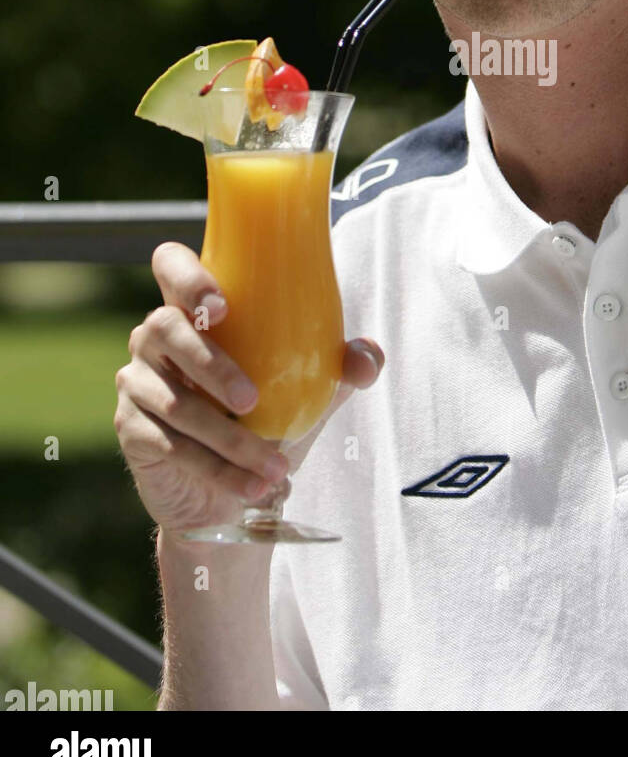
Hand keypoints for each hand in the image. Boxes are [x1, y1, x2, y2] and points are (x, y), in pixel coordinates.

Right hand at [114, 241, 382, 537]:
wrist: (232, 492)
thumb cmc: (270, 419)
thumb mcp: (310, 391)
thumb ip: (341, 367)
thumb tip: (367, 358)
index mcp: (196, 310)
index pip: (170, 264)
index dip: (187, 275)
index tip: (222, 306)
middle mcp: (156, 336)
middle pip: (164, 327)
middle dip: (211, 365)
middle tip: (252, 400)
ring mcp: (138, 381)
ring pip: (174, 399)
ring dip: (228, 437)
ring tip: (275, 464)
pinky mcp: (131, 429)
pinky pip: (171, 444)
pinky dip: (217, 468)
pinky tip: (251, 486)